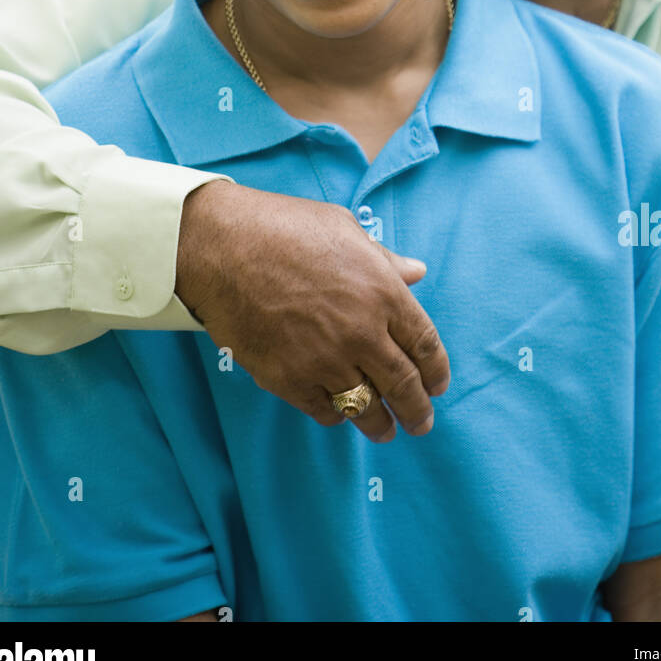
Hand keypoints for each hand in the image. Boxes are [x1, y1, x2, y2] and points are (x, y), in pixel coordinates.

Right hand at [175, 180, 450, 441]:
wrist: (222, 248)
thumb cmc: (284, 227)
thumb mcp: (344, 230)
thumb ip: (383, 259)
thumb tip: (416, 271)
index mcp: (382, 292)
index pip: (425, 344)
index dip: (436, 370)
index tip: (438, 386)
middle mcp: (362, 332)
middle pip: (403, 384)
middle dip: (417, 409)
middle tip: (421, 423)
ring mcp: (325, 359)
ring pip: (366, 406)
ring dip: (381, 425)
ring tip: (386, 433)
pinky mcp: (289, 379)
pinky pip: (324, 410)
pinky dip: (337, 415)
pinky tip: (340, 414)